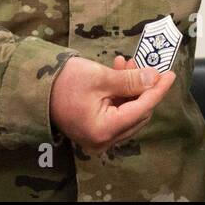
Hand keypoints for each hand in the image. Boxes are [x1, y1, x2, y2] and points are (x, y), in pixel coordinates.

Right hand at [50, 55, 174, 154]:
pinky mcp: (94, 130)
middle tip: (141, 64)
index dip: (158, 91)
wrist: (34, 88)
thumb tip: (155, 79)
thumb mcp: (101, 77)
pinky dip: (120, 94)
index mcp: (104, 130)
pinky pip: (116, 113)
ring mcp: (98, 138)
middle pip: (137, 114)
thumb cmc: (65, 82)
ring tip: (126, 64)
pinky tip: (118, 73)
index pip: (141, 109)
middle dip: (142, 88)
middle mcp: (103, 140)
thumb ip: (131, 80)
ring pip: (128, 113)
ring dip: (131, 89)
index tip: (170, 74)